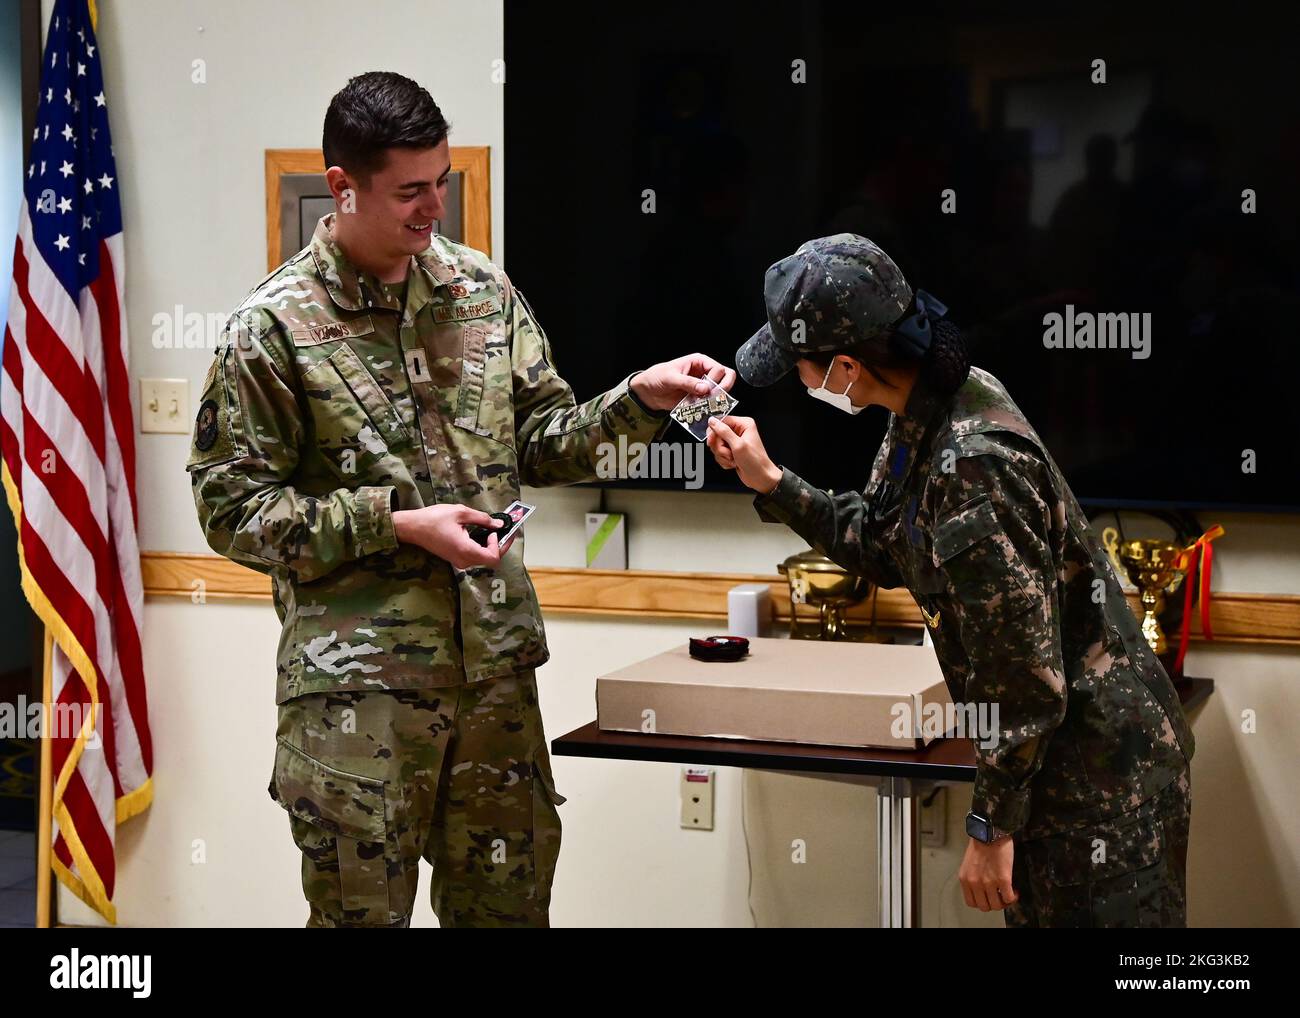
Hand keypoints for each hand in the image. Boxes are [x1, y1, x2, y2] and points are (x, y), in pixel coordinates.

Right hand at [392, 504, 514, 569]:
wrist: (413, 527)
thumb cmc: (434, 518)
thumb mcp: (461, 513)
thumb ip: (482, 519)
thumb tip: (499, 524)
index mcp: (466, 550)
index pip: (493, 558)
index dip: (501, 545)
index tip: (498, 530)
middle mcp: (463, 560)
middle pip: (490, 559)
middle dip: (499, 544)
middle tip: (501, 528)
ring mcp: (458, 561)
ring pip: (482, 558)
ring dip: (490, 545)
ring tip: (490, 528)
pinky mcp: (455, 559)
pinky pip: (473, 556)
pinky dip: (480, 546)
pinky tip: (479, 533)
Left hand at [630, 352, 736, 411]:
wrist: (649, 392)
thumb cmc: (657, 377)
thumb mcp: (671, 378)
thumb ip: (688, 382)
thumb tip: (705, 388)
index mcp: (699, 361)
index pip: (719, 369)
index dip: (716, 380)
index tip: (708, 390)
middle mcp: (704, 372)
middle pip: (726, 378)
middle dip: (721, 389)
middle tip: (712, 398)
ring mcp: (703, 386)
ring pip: (720, 391)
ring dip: (715, 400)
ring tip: (704, 404)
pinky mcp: (699, 397)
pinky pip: (710, 402)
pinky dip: (708, 407)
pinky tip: (700, 409)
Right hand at [705, 415, 781, 493]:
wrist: (760, 477)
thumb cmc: (756, 461)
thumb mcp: (738, 445)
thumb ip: (724, 431)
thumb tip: (713, 421)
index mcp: (744, 424)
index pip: (722, 421)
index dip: (714, 431)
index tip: (711, 440)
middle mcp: (739, 431)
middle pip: (717, 434)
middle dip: (720, 447)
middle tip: (728, 453)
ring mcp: (735, 442)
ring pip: (717, 445)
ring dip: (722, 455)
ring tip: (733, 459)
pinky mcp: (731, 451)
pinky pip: (719, 453)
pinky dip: (724, 460)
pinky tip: (733, 463)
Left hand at [958, 836, 1018, 911]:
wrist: (990, 832)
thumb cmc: (981, 844)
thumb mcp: (969, 864)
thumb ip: (972, 878)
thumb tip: (981, 890)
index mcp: (965, 879)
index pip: (971, 903)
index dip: (982, 902)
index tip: (989, 897)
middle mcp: (974, 883)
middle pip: (985, 907)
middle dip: (994, 903)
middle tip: (1001, 896)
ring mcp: (988, 882)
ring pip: (997, 905)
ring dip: (1005, 902)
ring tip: (1009, 893)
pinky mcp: (1003, 879)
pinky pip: (1009, 898)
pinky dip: (1014, 898)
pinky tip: (1015, 891)